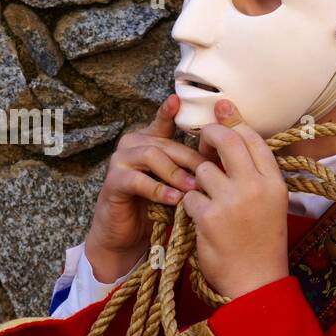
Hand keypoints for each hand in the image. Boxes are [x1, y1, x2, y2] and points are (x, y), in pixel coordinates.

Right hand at [84, 94, 207, 282]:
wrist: (127, 235)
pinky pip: (137, 180)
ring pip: (151, 156)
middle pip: (165, 144)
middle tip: (211, 173)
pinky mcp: (113, 182)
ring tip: (193, 188)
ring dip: (175, 173)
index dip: (168, 111)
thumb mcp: (176, 184)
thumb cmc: (156, 207)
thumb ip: (190, 168)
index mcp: (148, 141)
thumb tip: (222, 161)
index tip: (177, 99)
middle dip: (190, 159)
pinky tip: (173, 199)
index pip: (162, 122)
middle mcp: (132, 145)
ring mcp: (119, 162)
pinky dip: (157, 189)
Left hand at [183, 99, 289, 299]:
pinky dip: (190, 205)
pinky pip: (189, 196)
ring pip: (202, 169)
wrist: (255, 282)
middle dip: (210, 133)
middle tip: (201, 135)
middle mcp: (255, 187)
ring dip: (198, 181)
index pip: (252, 139)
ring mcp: (232, 201)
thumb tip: (227, 139)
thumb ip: (253, 174)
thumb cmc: (260, 243)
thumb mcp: (269, 204)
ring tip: (207, 198)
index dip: (234, 121)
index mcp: (274, 183)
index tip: (221, 109)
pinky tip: (199, 218)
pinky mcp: (208, 217)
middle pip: (226, 141)